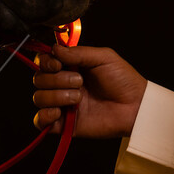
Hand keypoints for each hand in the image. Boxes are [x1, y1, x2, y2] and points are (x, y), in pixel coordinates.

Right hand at [32, 45, 147, 138]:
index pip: (43, 61)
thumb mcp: (103, 57)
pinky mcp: (64, 124)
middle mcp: (62, 84)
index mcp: (70, 66)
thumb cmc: (123, 80)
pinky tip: (60, 112)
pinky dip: (45, 115)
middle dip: (57, 79)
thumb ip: (78, 52)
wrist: (135, 106)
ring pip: (39, 98)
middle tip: (80, 81)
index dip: (46, 62)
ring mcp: (62, 104)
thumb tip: (54, 49)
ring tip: (79, 98)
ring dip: (56, 96)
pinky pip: (40, 121)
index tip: (58, 64)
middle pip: (39, 79)